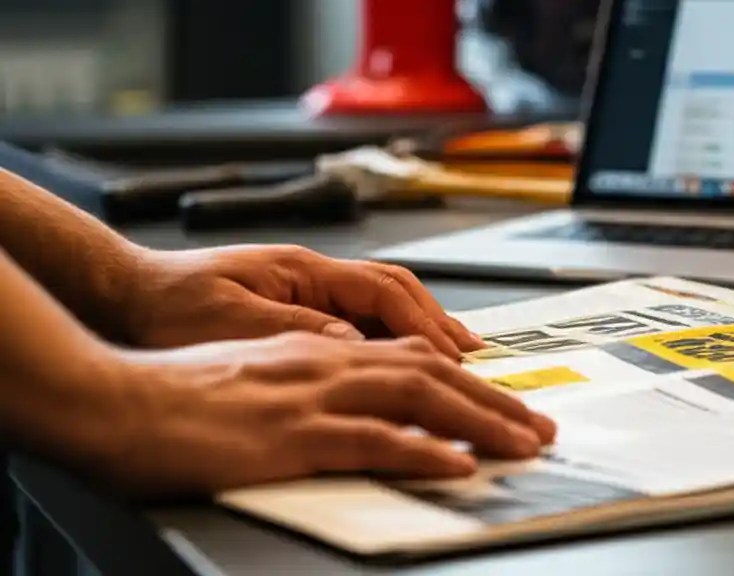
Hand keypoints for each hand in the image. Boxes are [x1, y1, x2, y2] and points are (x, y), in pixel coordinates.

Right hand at [100, 334, 555, 496]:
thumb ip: (309, 380)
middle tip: (538, 427)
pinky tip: (457, 465)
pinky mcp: (291, 434)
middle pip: (431, 372)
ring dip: (480, 421)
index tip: (501, 403)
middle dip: (493, 399)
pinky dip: (422, 450)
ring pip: (418, 397)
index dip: (464, 379)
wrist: (115, 398)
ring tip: (523, 443)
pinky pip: (372, 439)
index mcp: (318, 348)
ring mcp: (312, 397)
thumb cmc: (175, 393)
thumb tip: (353, 397)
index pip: (410, 356)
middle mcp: (326, 362)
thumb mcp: (256, 373)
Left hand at [122, 245, 484, 356]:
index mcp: (301, 270)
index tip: (453, 355)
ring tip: (454, 355)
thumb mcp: (233, 322)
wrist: (125, 293)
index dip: (424, 325)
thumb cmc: (166, 305)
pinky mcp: (295, 305)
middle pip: (395, 290)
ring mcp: (305, 287)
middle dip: (439, 322)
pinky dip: (390, 335)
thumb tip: (355, 344)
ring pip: (382, 301)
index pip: (383, 291)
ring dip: (421, 326)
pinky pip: (359, 317)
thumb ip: (298, 331)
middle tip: (474, 356)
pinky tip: (400, 359)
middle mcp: (311, 273)